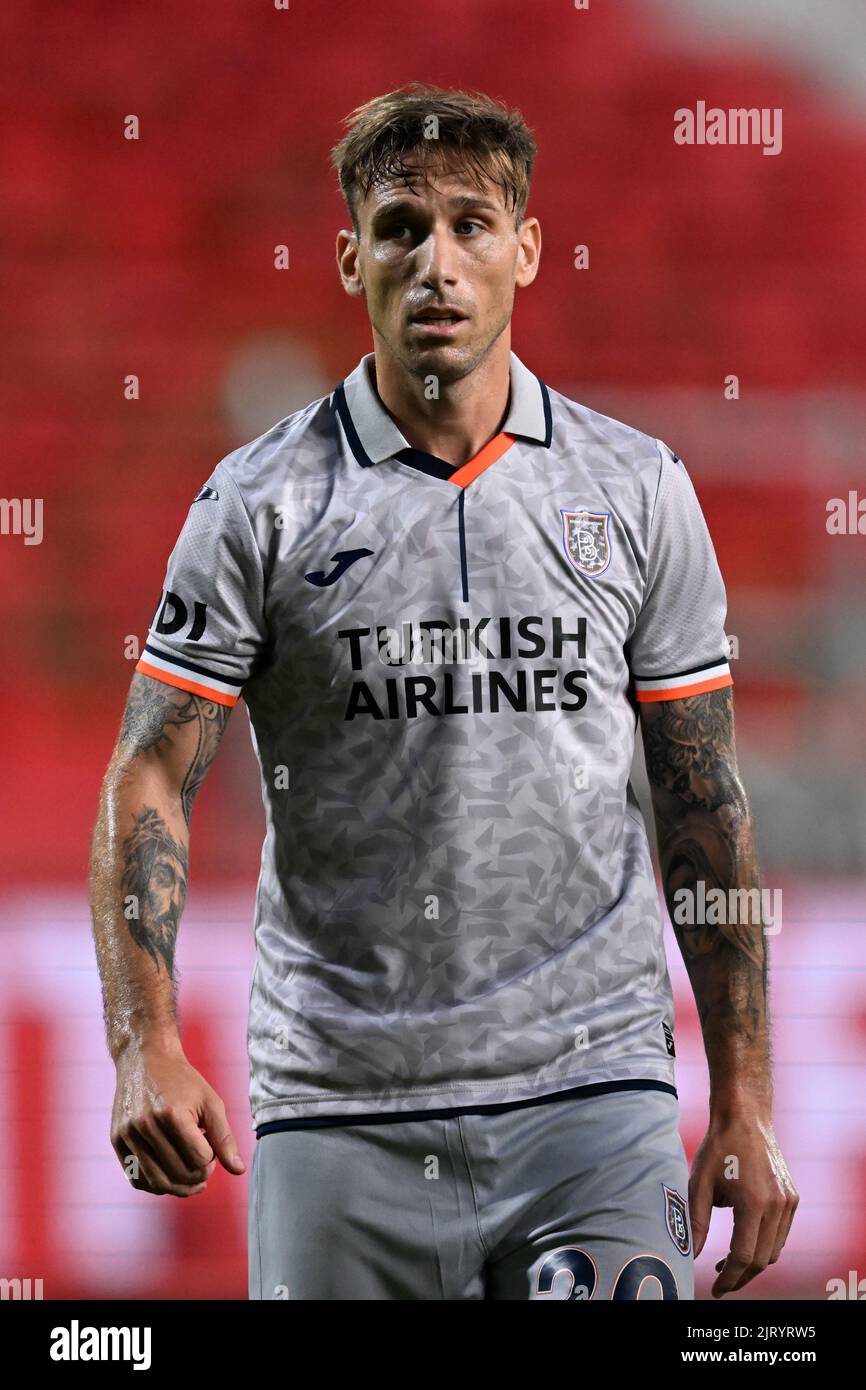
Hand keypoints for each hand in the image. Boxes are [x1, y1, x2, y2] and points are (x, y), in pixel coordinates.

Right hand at [111, 1038, 245, 1196]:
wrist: (146, 1058)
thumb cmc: (183, 1080)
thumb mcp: (210, 1102)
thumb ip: (225, 1138)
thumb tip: (238, 1171)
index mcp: (173, 1114)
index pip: (200, 1159)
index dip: (212, 1159)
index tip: (210, 1146)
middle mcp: (146, 1125)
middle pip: (179, 1174)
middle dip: (198, 1175)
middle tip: (203, 1163)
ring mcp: (128, 1134)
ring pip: (157, 1182)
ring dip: (179, 1187)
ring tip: (190, 1176)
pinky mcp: (116, 1140)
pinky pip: (136, 1179)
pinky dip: (156, 1185)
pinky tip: (169, 1174)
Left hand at [689, 1111, 797, 1296]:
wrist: (745, 1116)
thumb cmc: (719, 1147)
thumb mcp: (699, 1183)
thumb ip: (695, 1222)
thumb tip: (689, 1256)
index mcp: (754, 1202)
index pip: (744, 1256)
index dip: (729, 1278)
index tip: (715, 1289)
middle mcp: (777, 1205)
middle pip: (763, 1259)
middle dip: (741, 1276)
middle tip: (719, 1281)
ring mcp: (789, 1202)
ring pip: (775, 1250)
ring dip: (754, 1263)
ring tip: (728, 1264)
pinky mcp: (793, 1198)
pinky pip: (781, 1234)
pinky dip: (765, 1246)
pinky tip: (744, 1242)